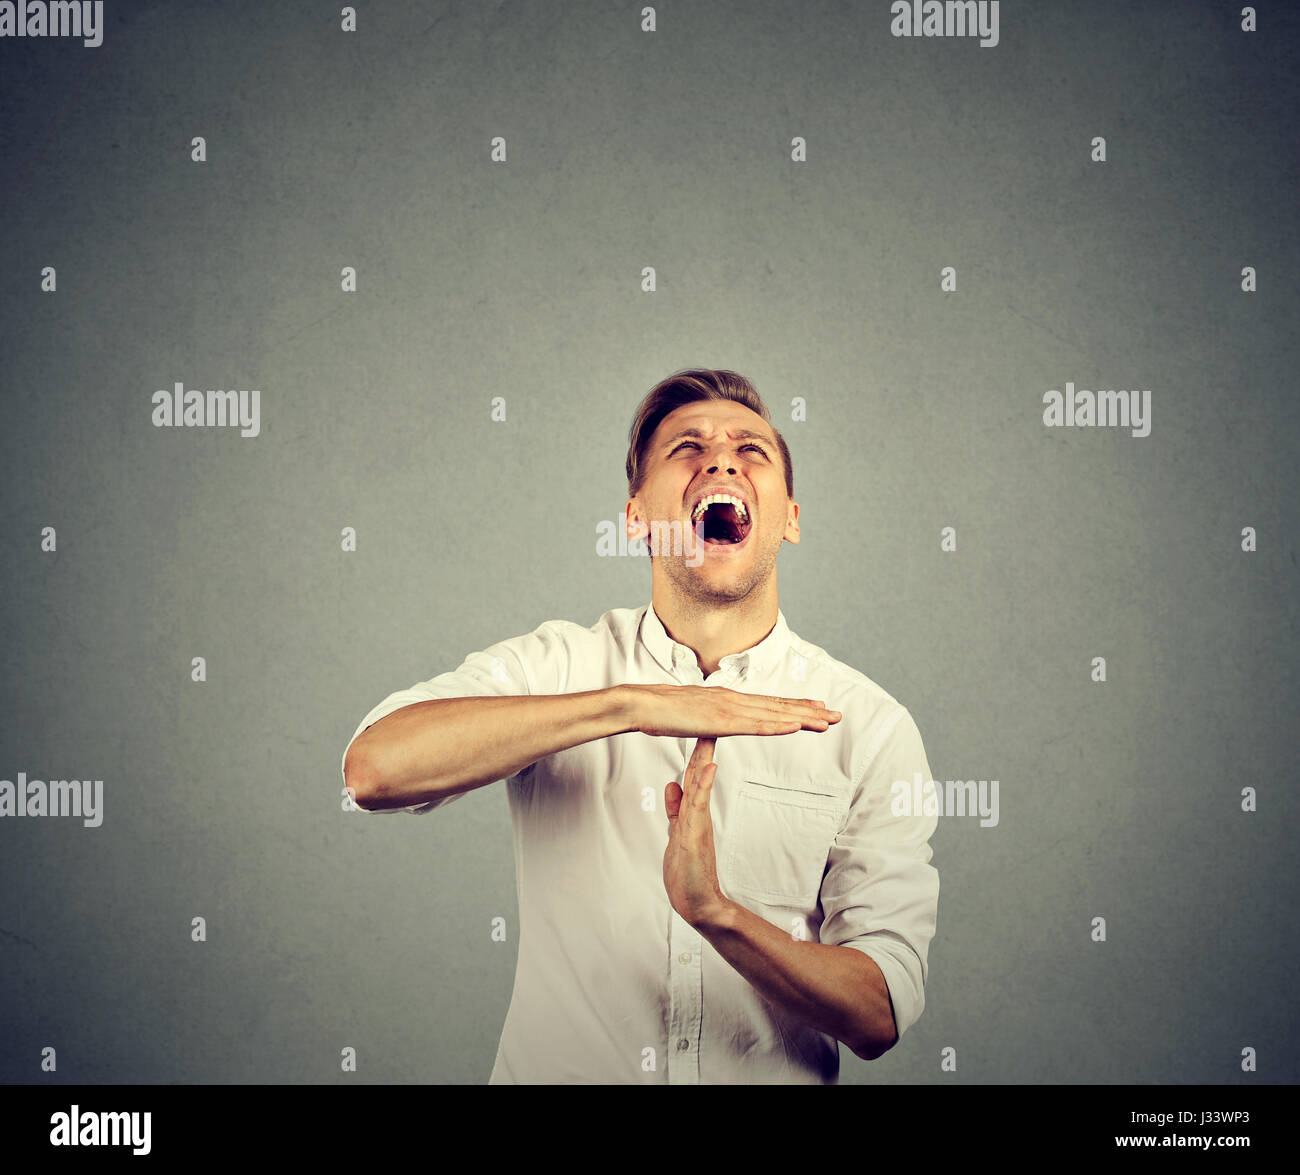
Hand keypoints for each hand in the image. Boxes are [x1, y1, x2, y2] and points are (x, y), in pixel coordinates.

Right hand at [630, 684, 840, 738]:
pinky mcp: (720, 721)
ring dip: (803, 718)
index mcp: (727, 699)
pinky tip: (795, 727)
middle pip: (778, 706)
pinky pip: (754, 725)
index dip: (795, 707)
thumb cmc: (662, 712)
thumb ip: (710, 719)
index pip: (768, 704)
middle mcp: (733, 700)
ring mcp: (728, 709)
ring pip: (773, 714)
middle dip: (810, 711)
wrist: (641, 704)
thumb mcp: (694, 715)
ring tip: (827, 722)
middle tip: (837, 715)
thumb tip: (717, 723)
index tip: (817, 709)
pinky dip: (777, 725)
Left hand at [663, 736, 728, 928]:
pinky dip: (702, 786)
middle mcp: (697, 815)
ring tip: (709, 735)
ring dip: (703, 760)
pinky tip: (708, 769)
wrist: (698, 905)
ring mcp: (697, 824)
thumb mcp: (677, 833)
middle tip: (710, 719)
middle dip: (702, 747)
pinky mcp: (695, 836)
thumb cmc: (688, 874)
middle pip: (699, 775)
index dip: (694, 752)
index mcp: (692, 813)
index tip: (698, 728)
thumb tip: (671, 784)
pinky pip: (698, 806)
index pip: (693, 776)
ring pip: (700, 786)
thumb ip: (675, 809)